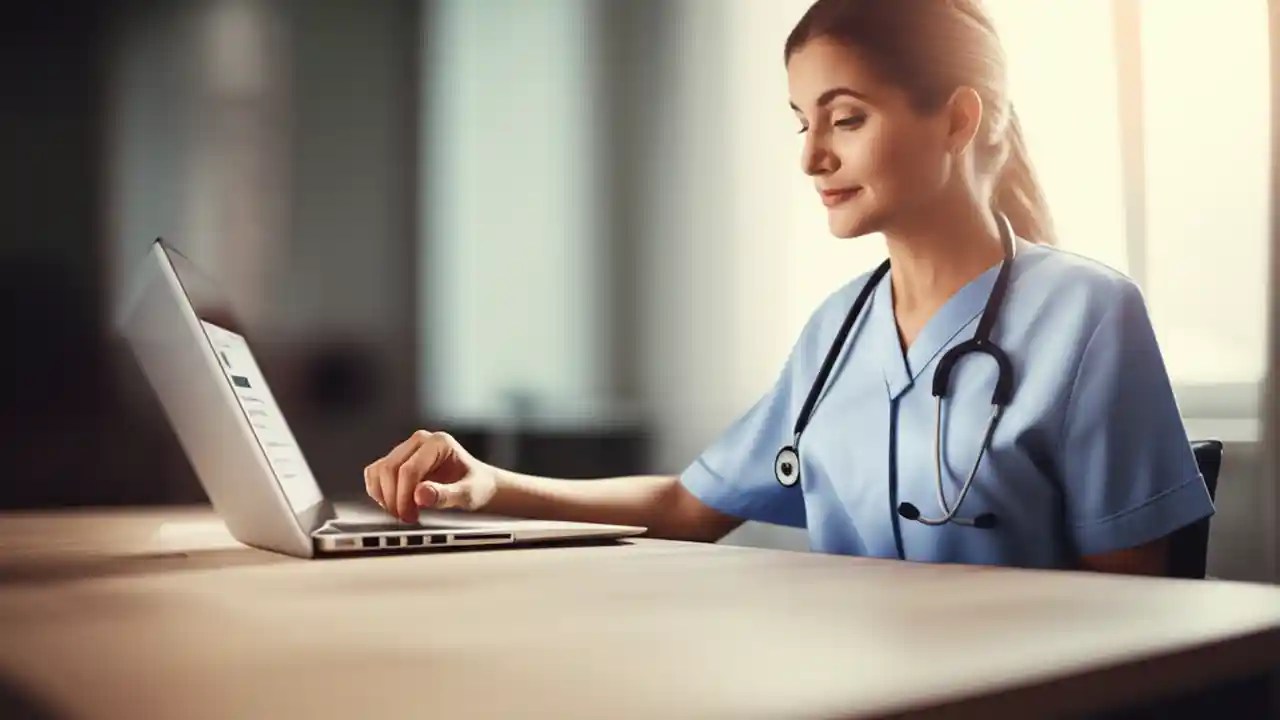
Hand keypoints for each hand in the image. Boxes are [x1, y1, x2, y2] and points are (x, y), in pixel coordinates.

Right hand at [363, 431, 498, 522]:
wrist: (479, 484)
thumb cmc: (477, 486)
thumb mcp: (468, 494)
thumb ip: (445, 495)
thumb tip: (419, 495)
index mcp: (438, 443)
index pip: (409, 469)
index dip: (404, 496)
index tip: (410, 516)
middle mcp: (420, 441)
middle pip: (389, 469)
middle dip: (394, 498)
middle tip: (407, 518)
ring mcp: (407, 449)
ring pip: (379, 471)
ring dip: (384, 496)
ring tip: (402, 513)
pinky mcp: (398, 460)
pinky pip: (376, 473)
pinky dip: (379, 492)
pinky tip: (395, 505)